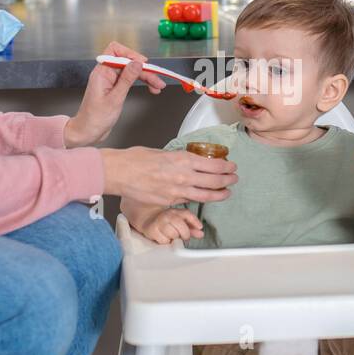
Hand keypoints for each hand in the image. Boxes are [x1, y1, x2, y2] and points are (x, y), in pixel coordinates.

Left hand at [64, 42, 166, 147]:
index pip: (115, 51)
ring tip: (157, 86)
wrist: (88, 132)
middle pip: (127, 62)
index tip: (143, 63)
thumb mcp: (115, 98)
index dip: (131, 54)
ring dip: (145, 77)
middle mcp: (105, 73)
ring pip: (131, 71)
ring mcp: (110, 80)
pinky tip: (150, 88)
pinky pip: (129, 80)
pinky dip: (140, 83)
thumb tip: (137, 64)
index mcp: (101, 72)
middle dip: (143, 69)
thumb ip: (126, 79)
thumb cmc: (95, 119)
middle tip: (157, 80)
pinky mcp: (114, 87)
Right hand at [101, 147, 237, 205]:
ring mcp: (177, 190)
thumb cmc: (136, 159)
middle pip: (215, 181)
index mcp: (183, 159)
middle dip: (228, 180)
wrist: (119, 172)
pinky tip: (205, 198)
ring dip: (220, 194)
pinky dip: (200, 199)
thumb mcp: (163, 152)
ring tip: (227, 192)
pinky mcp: (169, 201)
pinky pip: (189, 201)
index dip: (226, 167)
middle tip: (234, 178)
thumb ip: (179, 159)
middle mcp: (183, 175)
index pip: (214, 164)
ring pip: (206, 195)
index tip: (231, 166)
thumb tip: (189, 161)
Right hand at [139, 208, 204, 244]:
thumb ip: (191, 228)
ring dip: (174, 238)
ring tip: (171, 236)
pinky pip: (164, 240)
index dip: (195, 221)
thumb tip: (201, 233)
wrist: (148, 220)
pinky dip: (166, 241)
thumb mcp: (180, 222)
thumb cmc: (166, 222)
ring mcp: (159, 222)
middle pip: (180, 225)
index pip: (187, 214)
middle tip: (182, 236)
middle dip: (184, 233)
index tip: (200, 227)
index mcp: (175, 212)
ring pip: (172, 234)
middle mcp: (167, 215)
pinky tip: (164, 237)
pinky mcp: (152, 230)